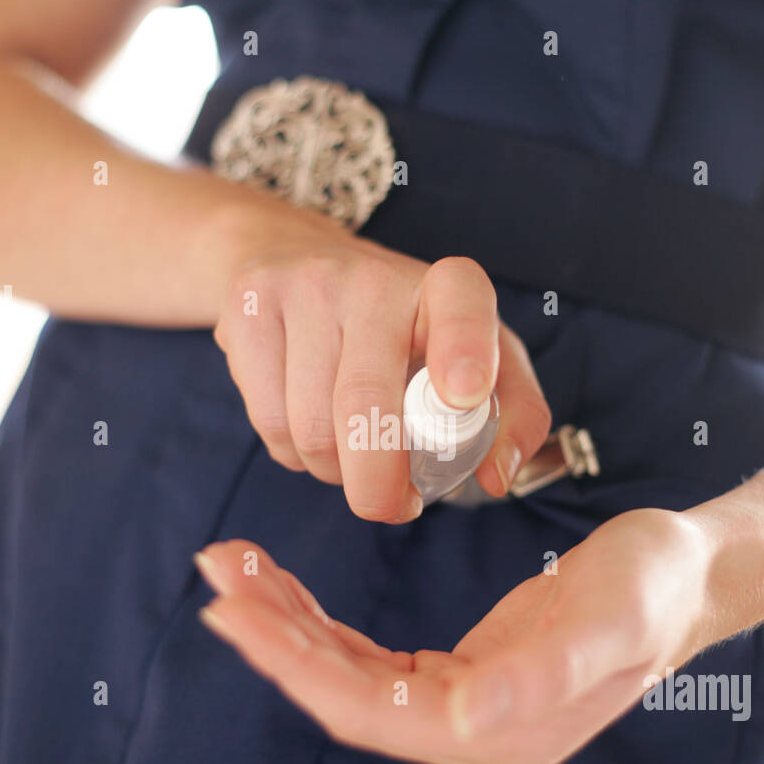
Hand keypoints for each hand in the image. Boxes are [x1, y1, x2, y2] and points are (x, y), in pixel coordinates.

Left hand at [194, 508, 715, 763]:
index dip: (294, 664)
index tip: (233, 610)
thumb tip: (464, 720)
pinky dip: (320, 624)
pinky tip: (285, 592)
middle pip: (343, 695)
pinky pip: (368, 659)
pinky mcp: (454, 680)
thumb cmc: (651, 590)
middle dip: (273, 638)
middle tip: (217, 574)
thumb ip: (542, 675)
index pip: (368, 709)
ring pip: (347, 676)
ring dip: (287, 626)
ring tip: (236, 570)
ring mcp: (461, 713)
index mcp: (498, 735)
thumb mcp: (611, 620)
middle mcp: (470, 737)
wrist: (682, 579)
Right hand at [212, 216, 549, 522]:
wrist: (300, 258)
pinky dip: (292, 453)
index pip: (462, 304)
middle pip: (364, 404)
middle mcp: (374, 276)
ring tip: (349, 454)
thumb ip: (515, 417)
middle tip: (391, 505)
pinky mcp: (249, 305)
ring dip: (332, 470)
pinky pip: (268, 420)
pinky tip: (307, 429)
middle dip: (377, 484)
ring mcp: (304, 285)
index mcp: (448, 285)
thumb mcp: (481, 357)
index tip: (464, 397)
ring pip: (310, 427)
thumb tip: (498, 476)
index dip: (464, 351)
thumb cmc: (409, 332)